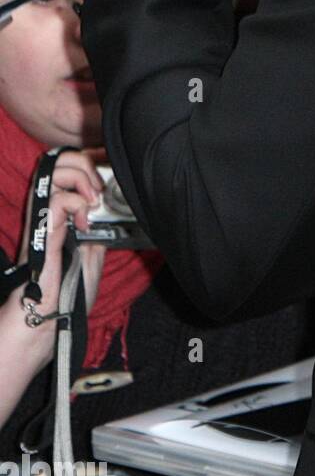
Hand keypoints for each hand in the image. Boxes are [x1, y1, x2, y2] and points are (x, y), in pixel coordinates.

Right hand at [16, 153, 106, 333]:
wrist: (50, 317)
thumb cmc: (67, 292)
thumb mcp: (93, 254)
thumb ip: (98, 230)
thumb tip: (111, 213)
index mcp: (60, 212)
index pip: (67, 167)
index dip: (89, 158)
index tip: (106, 166)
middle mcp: (47, 208)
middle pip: (58, 158)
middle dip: (85, 162)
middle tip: (98, 188)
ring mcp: (42, 217)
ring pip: (54, 169)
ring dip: (81, 177)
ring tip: (91, 200)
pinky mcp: (42, 230)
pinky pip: (58, 199)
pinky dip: (78, 203)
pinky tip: (84, 222)